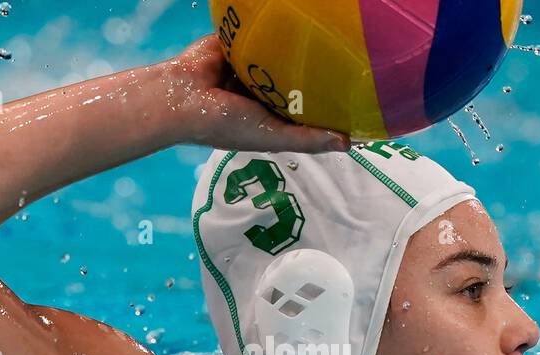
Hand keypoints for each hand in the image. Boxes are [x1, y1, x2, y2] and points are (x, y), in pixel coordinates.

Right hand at [161, 35, 351, 153]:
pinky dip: (274, 32)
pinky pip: (260, 35)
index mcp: (270, 116)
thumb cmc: (226, 124)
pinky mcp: (238, 44)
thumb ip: (308, 139)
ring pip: (281, 56)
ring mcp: (250, 66)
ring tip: (328, 38)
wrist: (183, 96)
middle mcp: (263, 91)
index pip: (306, 108)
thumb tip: (348, 144)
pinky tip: (298, 26)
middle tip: (349, 61)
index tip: (356, 96)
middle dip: (315, 74)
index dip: (328, 104)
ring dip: (296, 50)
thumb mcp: (272, 136)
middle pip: (297, 80)